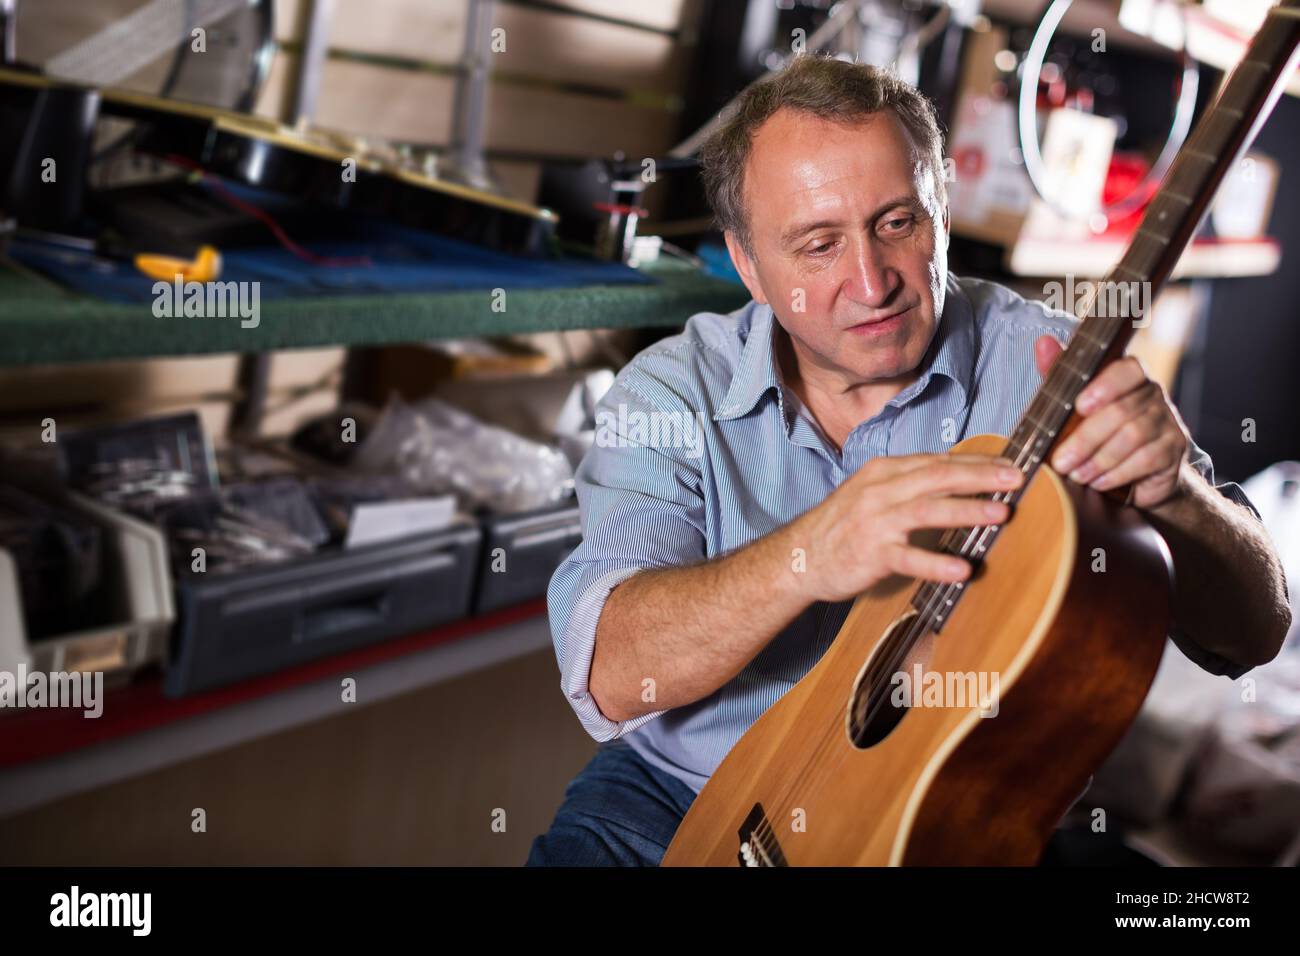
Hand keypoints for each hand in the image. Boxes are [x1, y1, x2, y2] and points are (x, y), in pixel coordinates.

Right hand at [792, 453, 1024, 602]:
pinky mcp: (871, 553)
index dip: (977, 463)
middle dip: (981, 476)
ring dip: (966, 509)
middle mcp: (880, 490)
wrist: (800, 556)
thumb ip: (909, 484)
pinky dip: (936, 562)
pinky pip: (908, 557)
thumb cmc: (842, 526)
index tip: (1011, 465)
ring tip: (1000, 513)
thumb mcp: (873, 493)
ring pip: (927, 509)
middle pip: (938, 476)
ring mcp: (875, 521)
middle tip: (1017, 479)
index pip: (938, 461)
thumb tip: (957, 478)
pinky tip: (962, 569)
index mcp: (884, 471)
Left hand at [1035, 336, 1191, 510]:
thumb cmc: (1098, 435)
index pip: (1128, 368)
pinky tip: (1098, 482)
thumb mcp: (1073, 407)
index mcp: (1130, 377)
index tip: (1080, 406)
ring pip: (1133, 436)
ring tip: (1076, 475)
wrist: (1136, 477)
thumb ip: (1060, 376)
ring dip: (1098, 459)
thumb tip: (1043, 341)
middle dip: (1085, 439)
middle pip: (1121, 411)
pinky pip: (1146, 459)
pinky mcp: (1174, 450)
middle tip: (1060, 462)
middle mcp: (1154, 394)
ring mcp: (1168, 422)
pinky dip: (1117, 473)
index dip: (1106, 386)